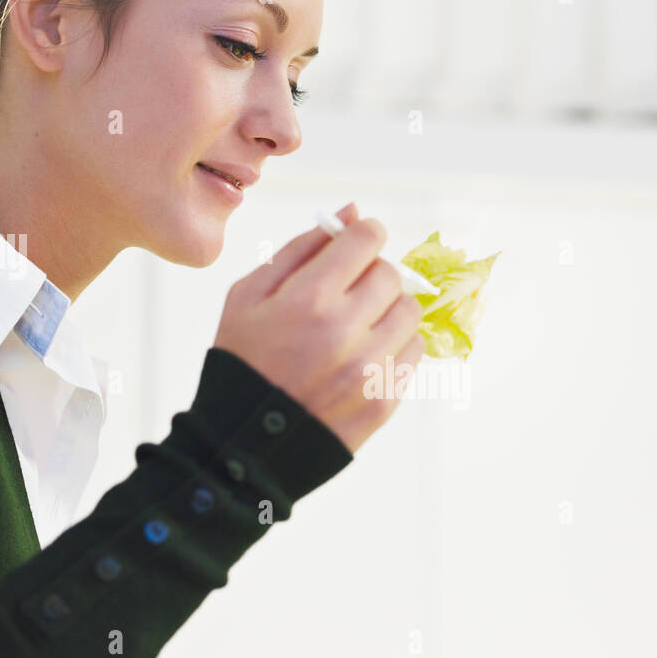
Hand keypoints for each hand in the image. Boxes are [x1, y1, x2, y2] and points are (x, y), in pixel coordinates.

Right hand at [213, 202, 424, 453]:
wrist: (244, 445)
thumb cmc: (243, 363)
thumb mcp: (248, 296)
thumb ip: (300, 248)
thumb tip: (351, 213)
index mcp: (308, 300)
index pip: (366, 240)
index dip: (364, 235)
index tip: (358, 243)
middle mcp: (344, 332)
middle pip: (391, 274)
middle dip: (373, 273)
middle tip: (349, 291)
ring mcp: (368, 370)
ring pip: (410, 312)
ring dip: (389, 309)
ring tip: (358, 325)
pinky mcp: (384, 400)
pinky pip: (414, 352)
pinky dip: (395, 346)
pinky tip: (363, 354)